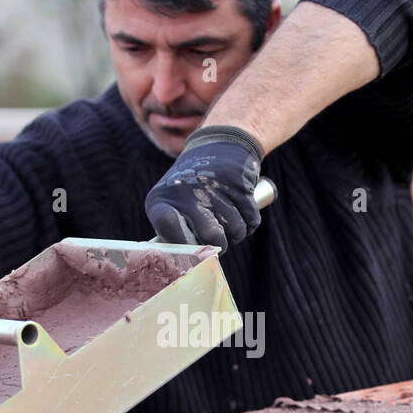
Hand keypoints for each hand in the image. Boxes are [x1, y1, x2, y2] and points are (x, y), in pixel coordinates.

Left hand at [144, 125, 264, 253]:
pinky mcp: (239, 183)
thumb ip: (174, 233)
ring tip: (229, 222)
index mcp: (161, 200)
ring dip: (237, 234)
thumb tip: (187, 266)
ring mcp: (214, 186)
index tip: (193, 253)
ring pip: (235, 231)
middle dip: (220, 244)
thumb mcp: (171, 203)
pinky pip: (251, 221)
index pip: (167, 228)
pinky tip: (242, 213)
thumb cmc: (192, 187)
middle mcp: (186, 191)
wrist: (219, 146)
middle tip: (218, 240)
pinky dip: (250, 223)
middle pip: (212, 237)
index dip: (183, 245)